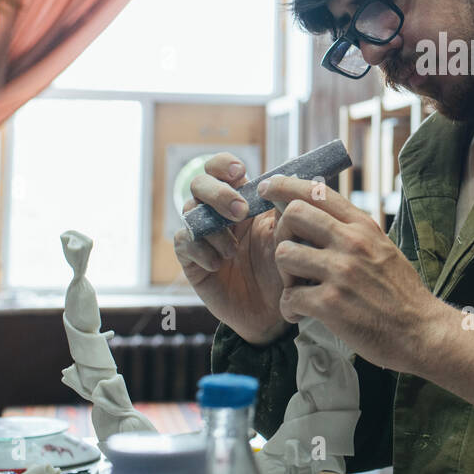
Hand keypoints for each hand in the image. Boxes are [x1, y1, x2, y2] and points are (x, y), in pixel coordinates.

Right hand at [174, 153, 290, 345]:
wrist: (275, 309)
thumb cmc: (285, 267)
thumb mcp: (289, 233)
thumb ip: (284, 205)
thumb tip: (281, 177)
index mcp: (240, 198)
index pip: (220, 167)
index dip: (222, 164)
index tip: (238, 172)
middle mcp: (217, 213)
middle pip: (198, 183)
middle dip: (218, 193)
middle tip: (241, 212)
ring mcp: (202, 235)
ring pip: (189, 211)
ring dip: (214, 228)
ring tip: (234, 251)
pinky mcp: (191, 260)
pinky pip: (183, 242)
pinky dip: (201, 250)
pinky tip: (219, 264)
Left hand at [259, 174, 443, 372]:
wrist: (421, 331)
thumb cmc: (401, 293)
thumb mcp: (382, 248)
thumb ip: (352, 233)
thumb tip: (319, 216)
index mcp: (363, 227)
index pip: (317, 191)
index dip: (285, 185)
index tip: (267, 188)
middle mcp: (351, 242)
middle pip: (292, 214)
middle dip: (282, 234)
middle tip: (291, 257)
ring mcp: (340, 271)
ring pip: (284, 254)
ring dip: (285, 276)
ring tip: (299, 290)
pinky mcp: (330, 303)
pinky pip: (288, 297)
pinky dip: (289, 308)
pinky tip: (300, 314)